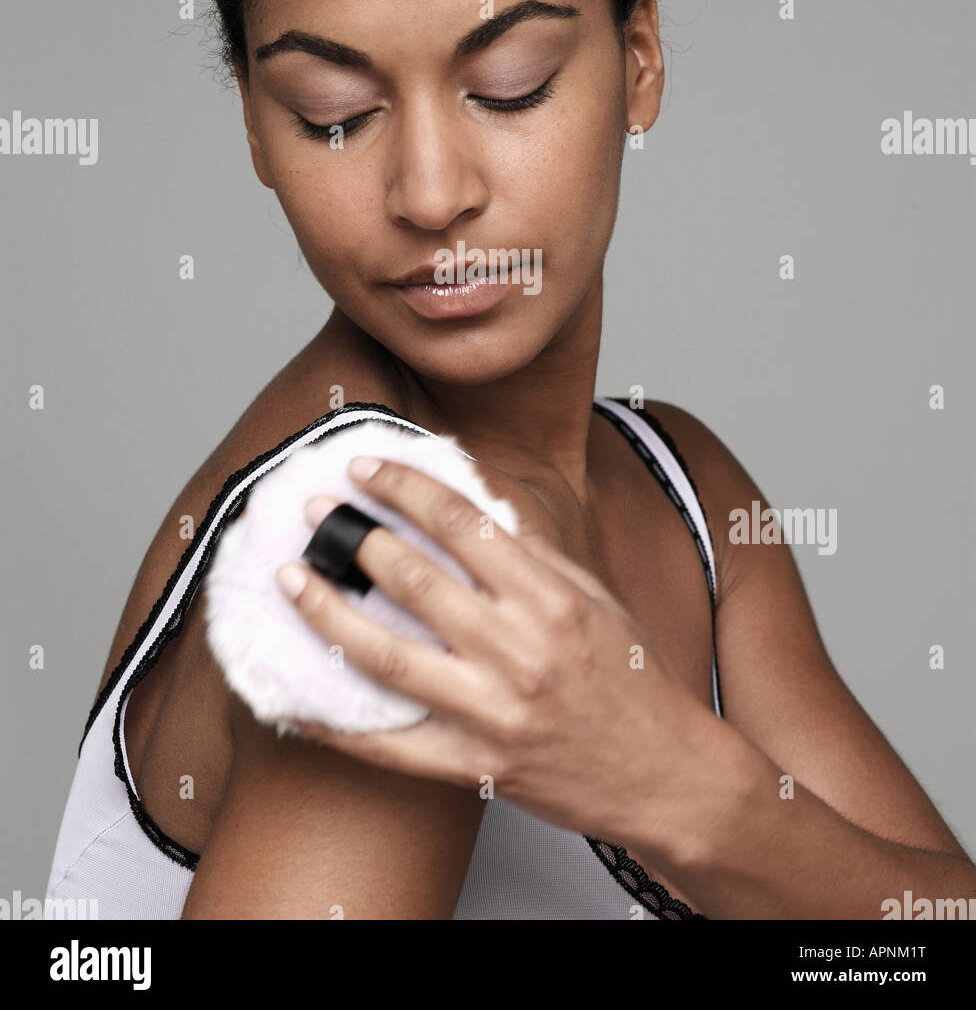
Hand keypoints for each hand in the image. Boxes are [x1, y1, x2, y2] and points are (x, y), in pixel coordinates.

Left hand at [274, 454, 710, 847]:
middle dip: (354, 536)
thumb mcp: (593, 596)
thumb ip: (530, 551)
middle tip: (315, 511)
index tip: (364, 467)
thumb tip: (469, 502)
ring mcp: (492, 711)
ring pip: (387, 656)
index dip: (404, 487)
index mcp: (549, 596)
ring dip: (329, 612)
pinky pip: (387, 746)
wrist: (665, 774)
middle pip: (414, 579)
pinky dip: (332, 725)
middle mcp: (517, 649)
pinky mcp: (474, 765)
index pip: (462, 521)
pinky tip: (291, 699)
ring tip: (291, 578)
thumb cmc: (632, 679)